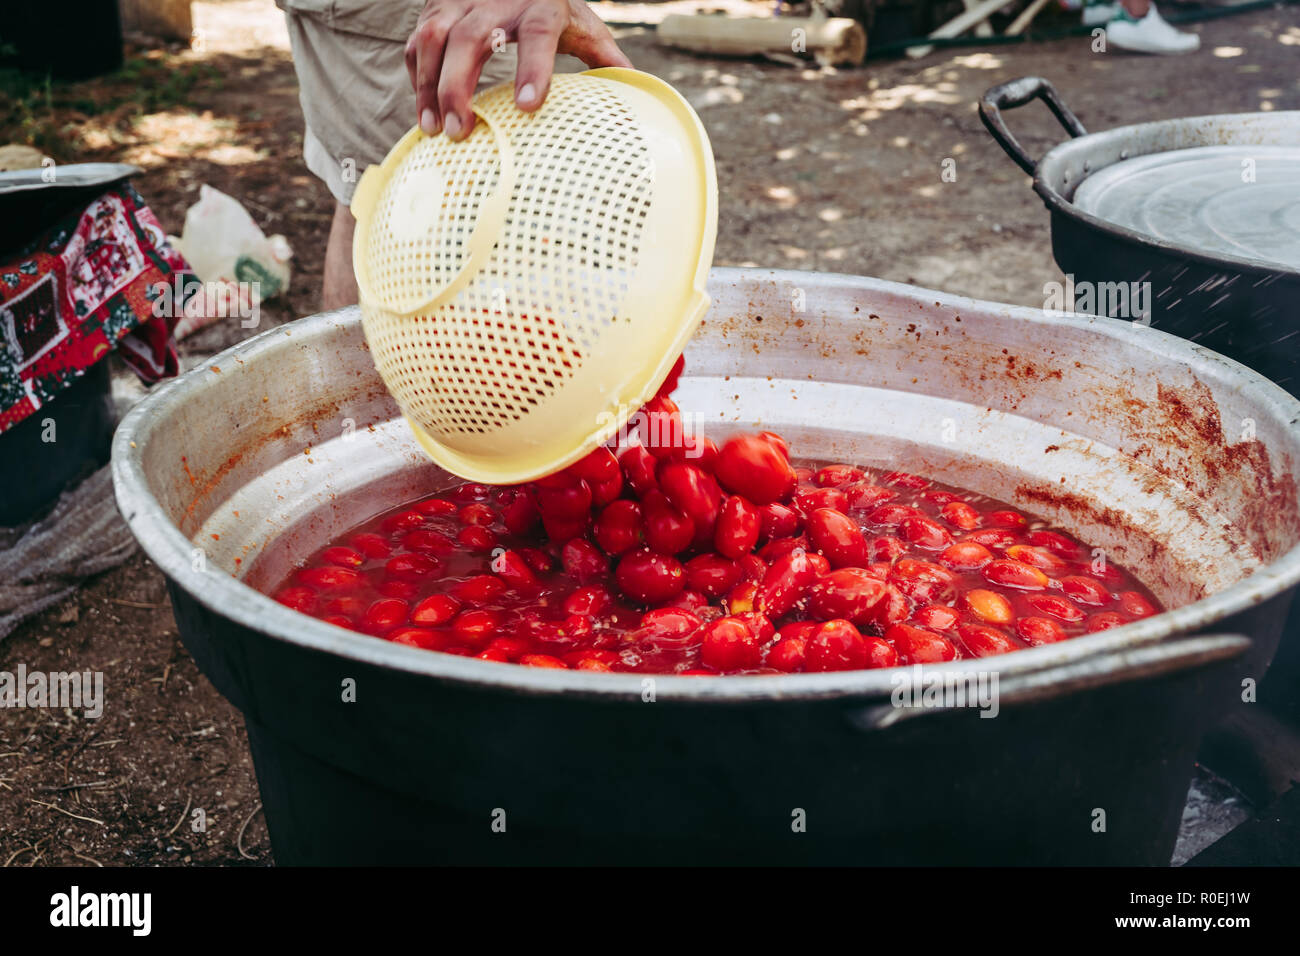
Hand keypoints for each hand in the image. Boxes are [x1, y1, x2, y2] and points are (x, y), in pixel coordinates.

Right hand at [405, 0, 631, 139]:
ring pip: (434, 40)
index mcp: (540, 5)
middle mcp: (494, 1)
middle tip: (461, 131)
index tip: (527, 107)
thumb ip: (606, 56)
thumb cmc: (549, 4)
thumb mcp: (581, 25)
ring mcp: (459, 3)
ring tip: (434, 129)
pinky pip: (417, 45)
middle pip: (470, 38)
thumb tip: (640, 88)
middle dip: (460, 86)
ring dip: (429, 87)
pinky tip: (424, 112)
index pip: (538, 34)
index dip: (532, 69)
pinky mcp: (434, 11)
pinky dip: (417, 79)